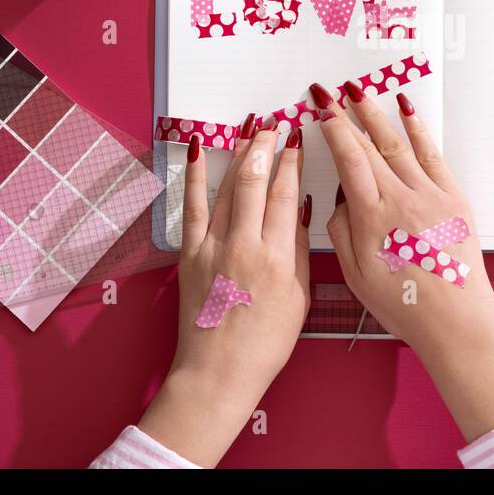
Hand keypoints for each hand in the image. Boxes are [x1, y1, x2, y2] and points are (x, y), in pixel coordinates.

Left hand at [138, 115, 310, 465]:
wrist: (218, 372)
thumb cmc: (265, 343)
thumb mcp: (299, 298)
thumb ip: (301, 250)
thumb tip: (303, 209)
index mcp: (279, 259)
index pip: (288, 196)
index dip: (293, 163)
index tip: (298, 139)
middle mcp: (246, 247)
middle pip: (257, 182)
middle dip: (267, 146)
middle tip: (275, 122)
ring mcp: (214, 248)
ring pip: (228, 188)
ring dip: (240, 153)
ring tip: (250, 128)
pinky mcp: (190, 255)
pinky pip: (192, 207)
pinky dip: (193, 176)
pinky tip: (197, 150)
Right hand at [313, 82, 493, 441]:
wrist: (455, 319)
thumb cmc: (405, 304)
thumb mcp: (355, 274)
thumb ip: (341, 230)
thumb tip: (339, 197)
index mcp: (372, 219)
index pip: (348, 161)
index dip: (332, 129)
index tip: (320, 108)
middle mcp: (400, 199)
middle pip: (369, 146)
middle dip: (347, 114)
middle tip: (330, 91)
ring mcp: (430, 195)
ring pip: (397, 144)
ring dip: (377, 114)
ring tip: (360, 90)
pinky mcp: (453, 198)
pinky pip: (432, 155)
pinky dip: (418, 130)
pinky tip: (407, 111)